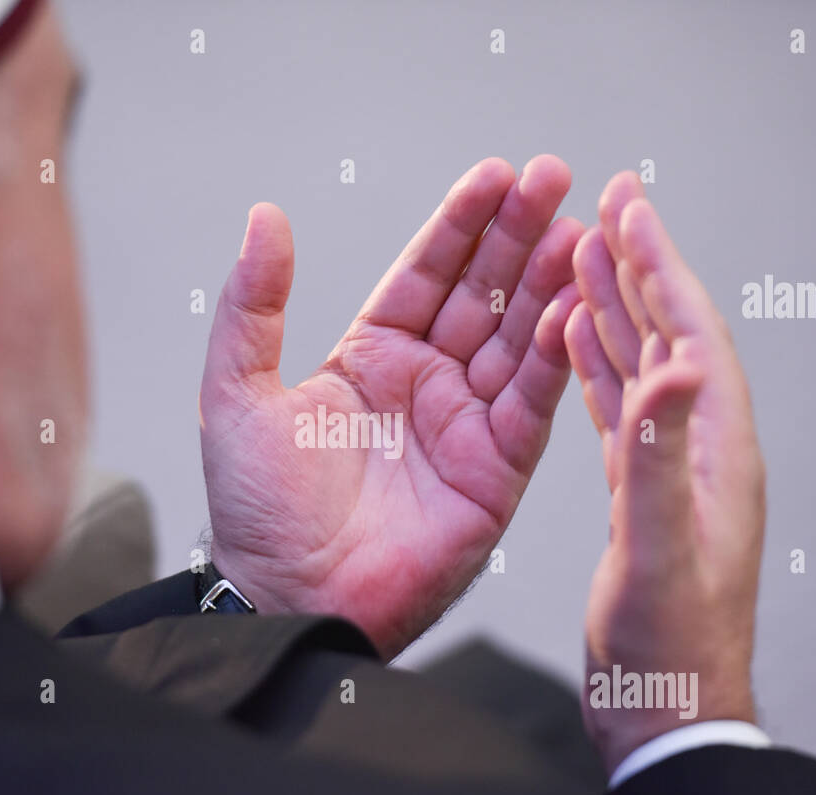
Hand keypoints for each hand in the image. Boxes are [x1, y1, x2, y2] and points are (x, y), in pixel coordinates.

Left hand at [200, 156, 582, 658]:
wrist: (288, 598)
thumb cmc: (256, 512)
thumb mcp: (237, 391)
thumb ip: (255, 304)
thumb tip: (265, 217)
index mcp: (370, 357)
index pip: (426, 274)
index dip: (461, 224)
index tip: (496, 174)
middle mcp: (426, 384)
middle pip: (483, 294)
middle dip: (519, 236)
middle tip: (554, 179)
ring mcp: (465, 425)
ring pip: (518, 339)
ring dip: (548, 285)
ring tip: (578, 231)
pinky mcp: (496, 472)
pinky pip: (533, 404)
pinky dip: (556, 357)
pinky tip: (572, 308)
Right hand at [564, 172, 765, 774]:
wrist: (668, 706)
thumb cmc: (672, 646)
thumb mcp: (661, 552)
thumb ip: (659, 459)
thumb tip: (671, 369)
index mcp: (712, 450)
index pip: (688, 334)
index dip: (658, 266)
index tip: (628, 208)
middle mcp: (696, 447)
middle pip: (668, 334)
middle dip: (638, 266)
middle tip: (611, 205)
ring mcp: (669, 467)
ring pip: (641, 364)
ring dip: (614, 306)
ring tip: (586, 255)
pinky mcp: (639, 490)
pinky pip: (617, 407)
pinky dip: (596, 365)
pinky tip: (576, 343)